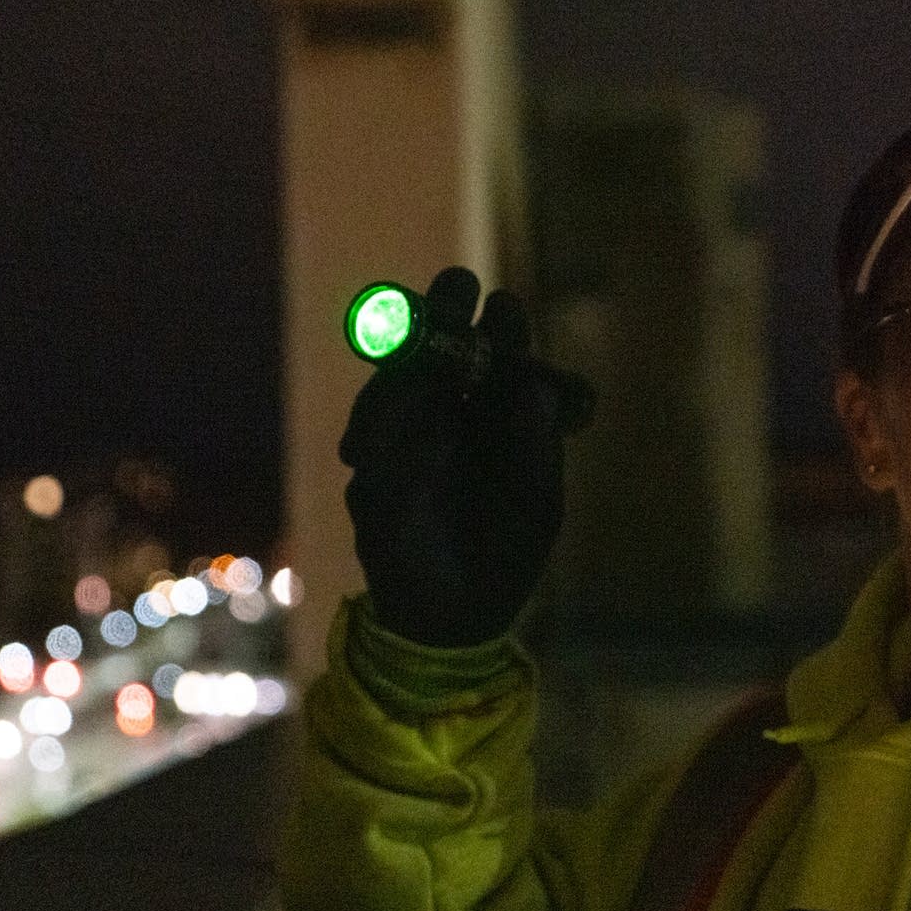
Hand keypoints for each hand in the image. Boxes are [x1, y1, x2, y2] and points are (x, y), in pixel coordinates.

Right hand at [339, 267, 577, 646]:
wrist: (461, 620)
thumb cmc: (507, 551)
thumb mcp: (539, 498)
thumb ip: (537, 444)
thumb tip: (535, 386)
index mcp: (485, 412)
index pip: (488, 352)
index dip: (495, 325)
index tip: (501, 309)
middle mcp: (439, 419)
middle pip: (430, 353)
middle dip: (438, 318)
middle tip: (455, 291)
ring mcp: (398, 450)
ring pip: (392, 392)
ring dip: (411, 372)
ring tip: (434, 359)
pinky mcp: (372, 490)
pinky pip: (378, 458)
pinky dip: (398, 445)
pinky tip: (425, 442)